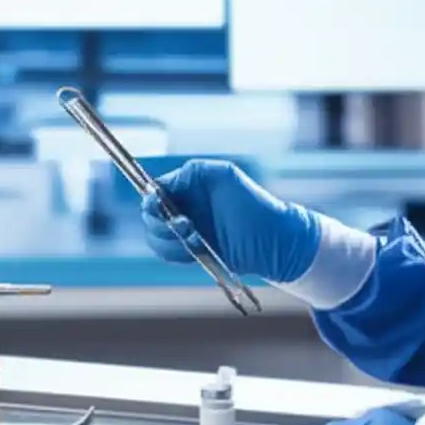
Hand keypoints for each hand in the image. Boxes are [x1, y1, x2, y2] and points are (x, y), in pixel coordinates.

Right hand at [141, 159, 320, 282]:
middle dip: (160, 222)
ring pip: (156, 236)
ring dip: (169, 239)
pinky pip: (168, 253)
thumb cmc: (254, 205)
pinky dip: (176, 253)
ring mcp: (188, 229)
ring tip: (193, 239)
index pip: (157, 189)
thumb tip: (162, 183)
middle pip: (151, 214)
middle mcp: (186, 205)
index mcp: (191, 184)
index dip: (151, 198)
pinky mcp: (192, 250)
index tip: (155, 205)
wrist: (274, 242)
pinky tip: (193, 250)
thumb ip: (193, 172)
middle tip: (185, 225)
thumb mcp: (225, 176)